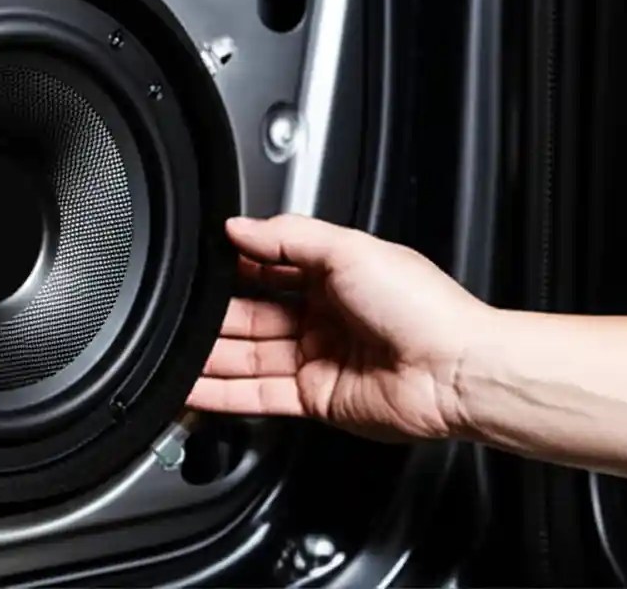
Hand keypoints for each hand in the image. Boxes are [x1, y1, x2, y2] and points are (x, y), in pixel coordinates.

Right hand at [187, 214, 493, 440]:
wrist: (457, 371)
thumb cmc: (425, 308)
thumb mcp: (350, 248)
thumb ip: (288, 236)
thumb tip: (240, 227)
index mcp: (335, 274)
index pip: (268, 266)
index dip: (234, 265)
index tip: (200, 263)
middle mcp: (323, 317)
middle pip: (251, 315)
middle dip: (213, 315)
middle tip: (174, 312)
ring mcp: (318, 359)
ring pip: (248, 357)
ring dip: (209, 357)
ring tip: (169, 352)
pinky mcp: (315, 398)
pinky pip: (257, 396)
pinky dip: (221, 394)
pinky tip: (193, 387)